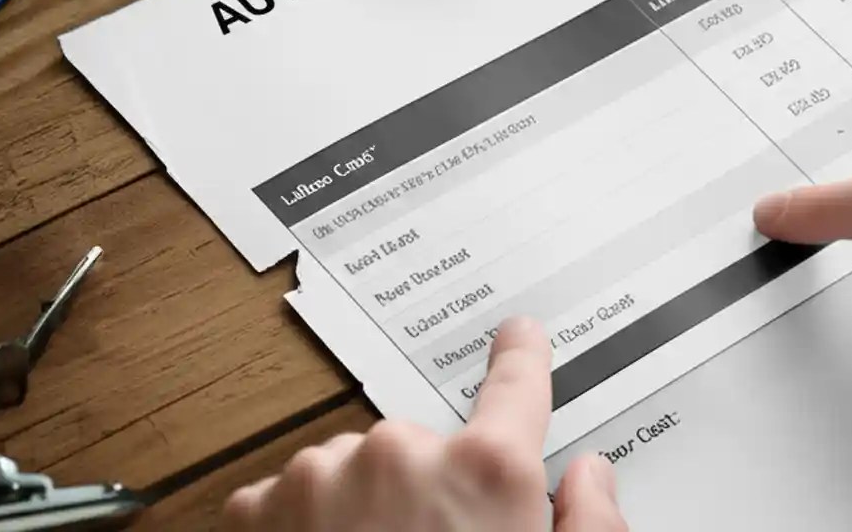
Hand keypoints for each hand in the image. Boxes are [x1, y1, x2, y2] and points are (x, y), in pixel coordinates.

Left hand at [222, 317, 626, 531]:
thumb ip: (588, 527)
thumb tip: (591, 479)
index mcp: (484, 472)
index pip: (519, 383)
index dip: (524, 357)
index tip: (519, 338)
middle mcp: (402, 456)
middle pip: (428, 446)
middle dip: (430, 487)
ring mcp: (324, 476)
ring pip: (356, 469)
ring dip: (365, 506)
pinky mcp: (260, 507)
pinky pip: (292, 496)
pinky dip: (306, 526)